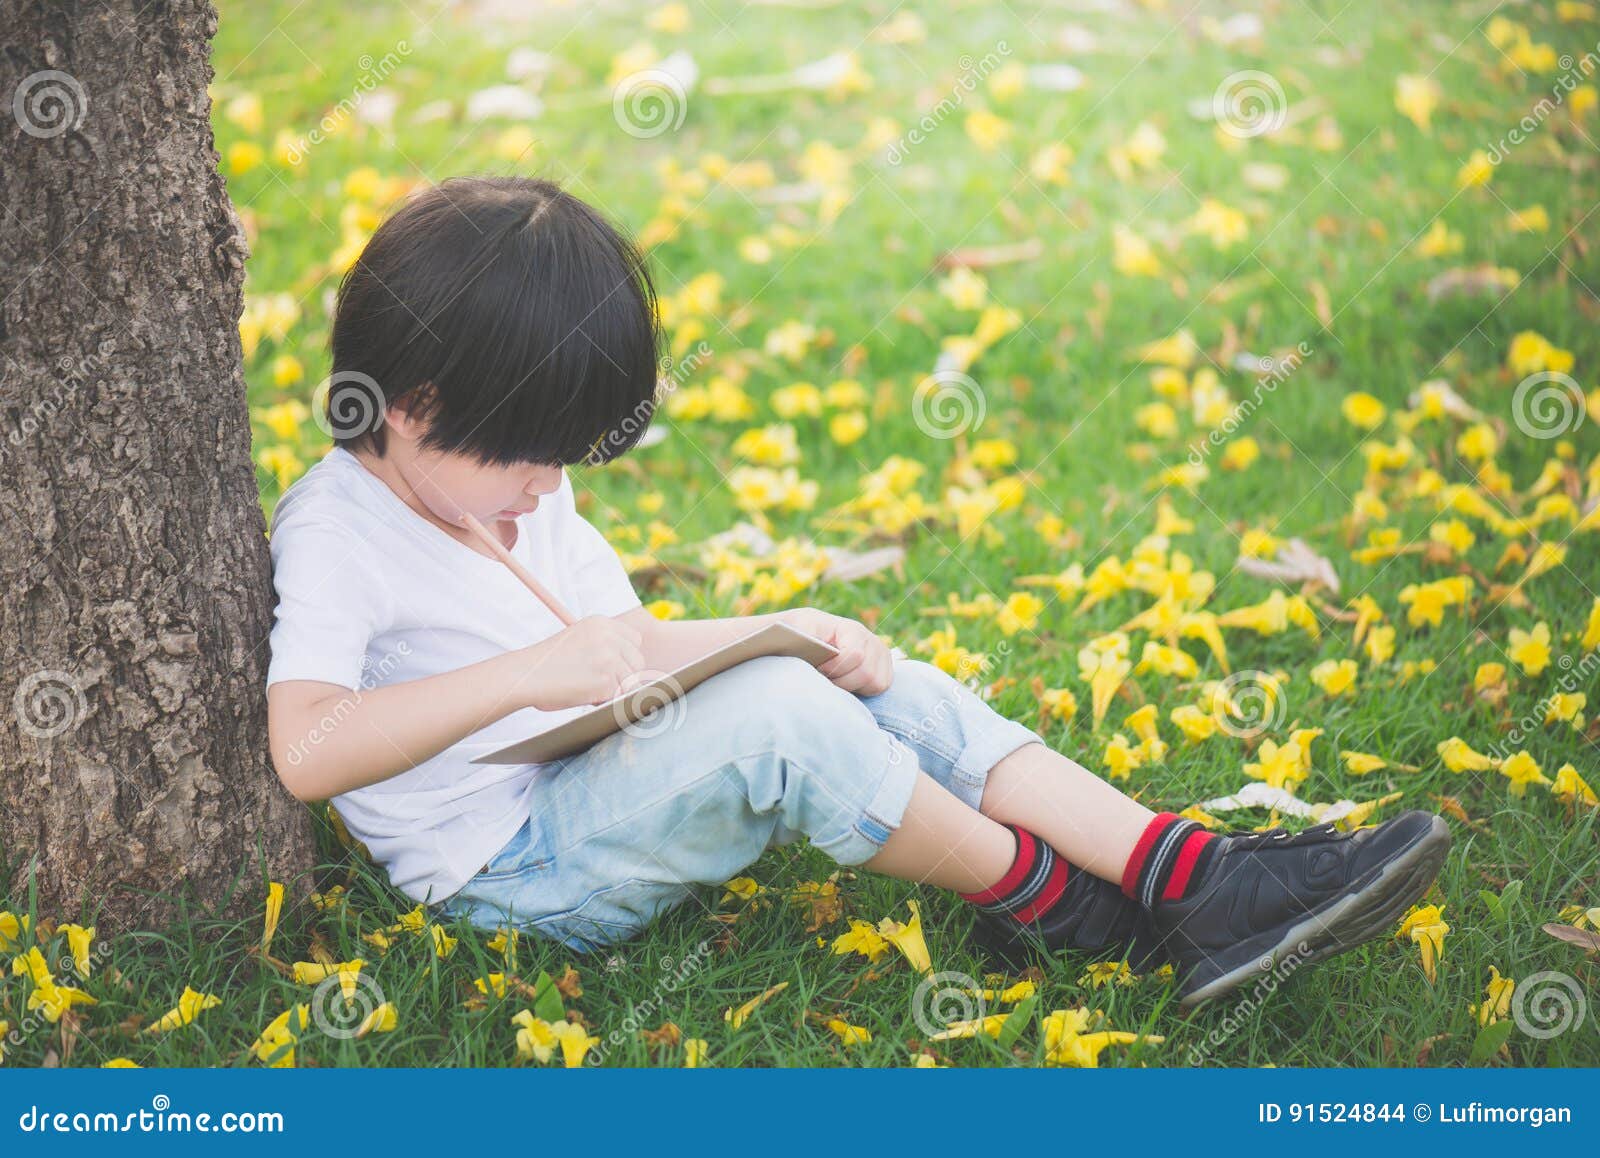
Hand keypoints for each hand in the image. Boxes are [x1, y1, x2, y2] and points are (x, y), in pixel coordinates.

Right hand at [512, 614, 645, 710]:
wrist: (526, 675)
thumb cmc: (547, 662)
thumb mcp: (578, 638)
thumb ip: (603, 644)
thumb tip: (631, 666)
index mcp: (601, 623)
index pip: (634, 640)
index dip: (625, 657)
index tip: (611, 667)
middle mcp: (609, 637)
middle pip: (637, 661)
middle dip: (624, 675)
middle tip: (599, 682)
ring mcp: (609, 659)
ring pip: (631, 680)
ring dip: (614, 688)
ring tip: (589, 687)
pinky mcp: (606, 681)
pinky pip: (619, 696)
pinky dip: (606, 700)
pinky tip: (585, 695)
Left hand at [782, 607, 895, 695]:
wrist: (810, 637)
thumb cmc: (802, 634)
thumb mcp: (797, 628)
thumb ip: (803, 634)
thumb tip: (810, 644)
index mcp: (852, 629)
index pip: (855, 655)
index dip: (834, 668)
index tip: (818, 669)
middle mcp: (872, 641)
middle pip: (866, 673)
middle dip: (841, 681)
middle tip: (824, 678)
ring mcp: (881, 655)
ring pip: (874, 683)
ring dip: (850, 687)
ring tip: (833, 680)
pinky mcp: (883, 670)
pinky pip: (879, 687)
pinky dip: (862, 690)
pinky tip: (846, 683)